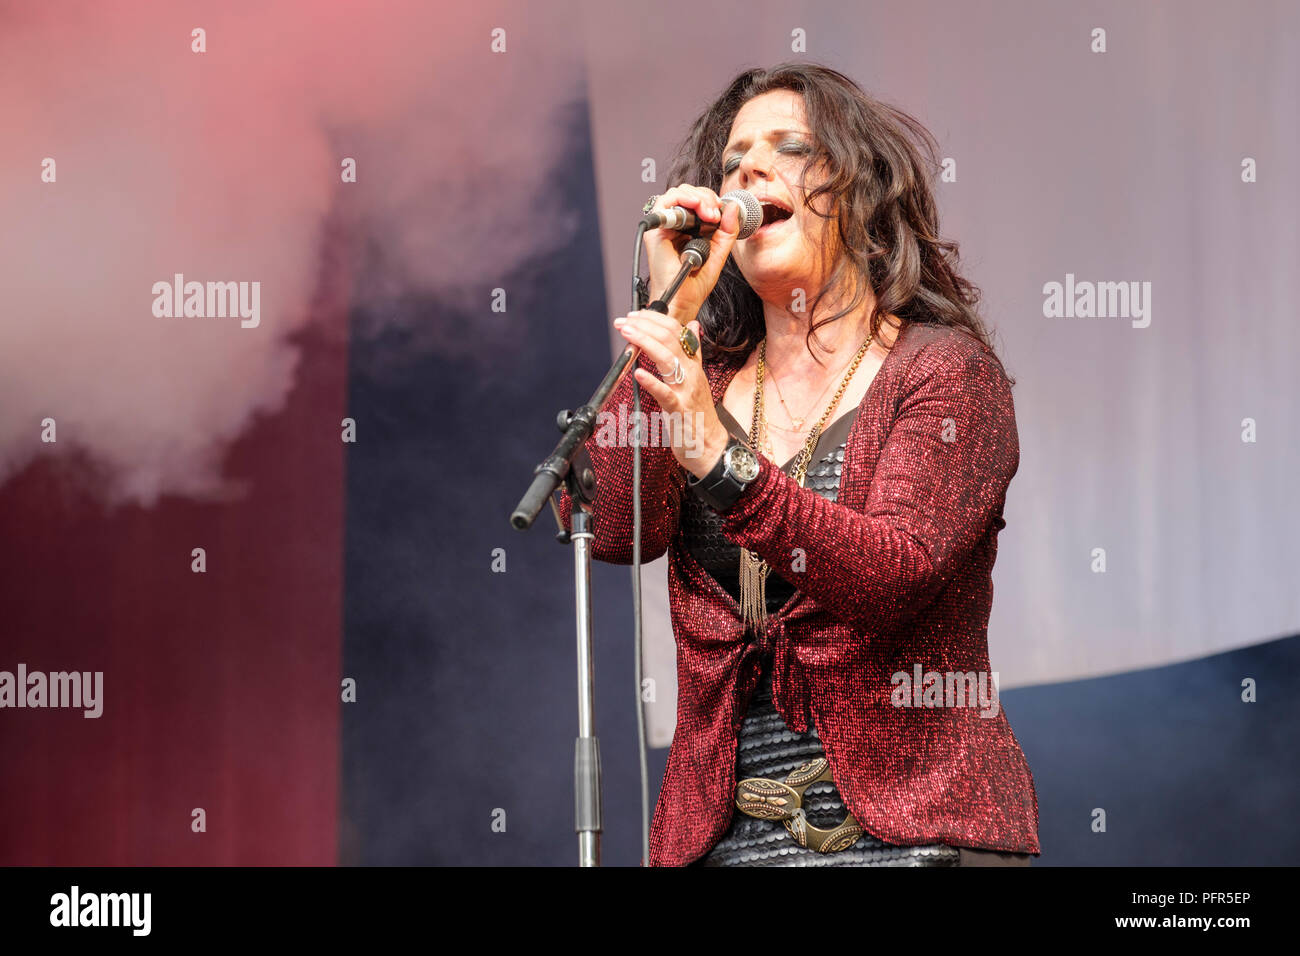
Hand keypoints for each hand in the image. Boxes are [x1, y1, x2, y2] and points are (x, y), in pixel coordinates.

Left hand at [612, 310, 729, 477]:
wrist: (710, 447)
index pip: (676, 330)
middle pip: (670, 339)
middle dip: (644, 325)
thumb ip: (693, 353)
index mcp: (693, 365)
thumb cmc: (698, 415)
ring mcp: (686, 392)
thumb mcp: (696, 379)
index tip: (634, 315)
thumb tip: (693, 325)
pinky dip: (651, 382)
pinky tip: (638, 373)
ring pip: (668, 358)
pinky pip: (665, 394)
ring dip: (644, 341)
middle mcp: (691, 374)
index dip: (654, 318)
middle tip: (623, 321)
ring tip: (627, 333)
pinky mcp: (679, 411)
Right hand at [644, 184, 742, 323]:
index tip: (723, 211)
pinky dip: (682, 199)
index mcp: (687, 229)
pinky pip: (663, 204)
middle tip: (716, 213)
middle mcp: (674, 226)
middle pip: (687, 193)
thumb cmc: (695, 283)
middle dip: (706, 197)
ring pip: (676, 193)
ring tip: (709, 213)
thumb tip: (732, 207)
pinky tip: (696, 207)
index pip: (696, 200)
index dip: (711, 199)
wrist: (685, 300)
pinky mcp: (656, 232)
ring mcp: (664, 228)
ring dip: (696, 197)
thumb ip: (728, 230)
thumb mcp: (720, 251)